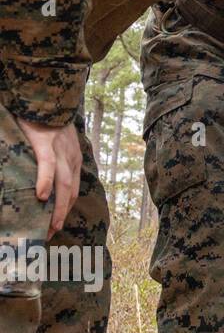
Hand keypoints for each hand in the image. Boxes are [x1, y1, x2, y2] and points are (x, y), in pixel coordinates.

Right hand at [16, 119, 81, 237]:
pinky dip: (45, 182)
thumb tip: (45, 183)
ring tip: (50, 225)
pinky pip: (47, 166)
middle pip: (70, 192)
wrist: (48, 98)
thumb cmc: (48, 122)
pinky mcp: (45, 144)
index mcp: (74, 160)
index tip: (56, 226)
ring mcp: (60, 152)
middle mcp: (71, 159)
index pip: (72, 190)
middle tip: (51, 234)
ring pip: (62, 184)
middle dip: (62, 215)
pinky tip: (40, 196)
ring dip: (57, 206)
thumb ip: (55, 161)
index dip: (65, 209)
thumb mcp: (59, 143)